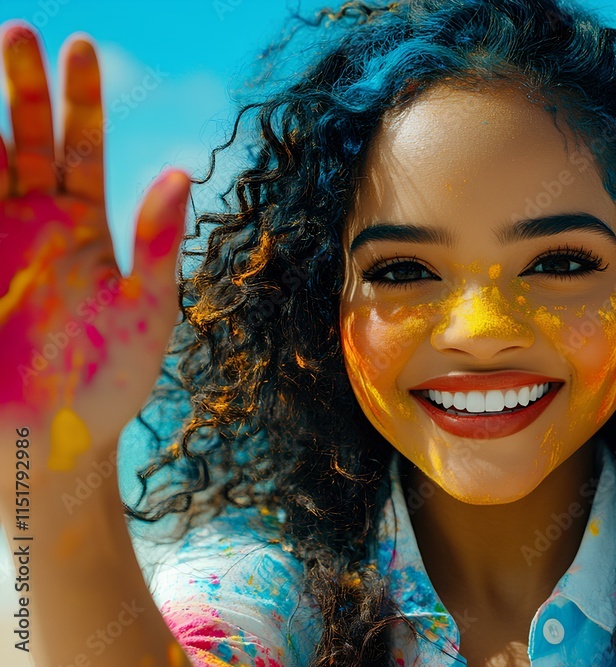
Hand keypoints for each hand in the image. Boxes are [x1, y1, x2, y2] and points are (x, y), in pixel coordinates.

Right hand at [0, 22, 187, 495]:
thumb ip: (157, 243)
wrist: (52, 440)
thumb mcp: (147, 309)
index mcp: (83, 228)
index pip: (82, 148)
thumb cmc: (111, 380)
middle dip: (22, 86)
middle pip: (28, 139)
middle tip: (17, 30)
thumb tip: (182, 173)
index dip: (81, 97)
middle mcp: (34, 224)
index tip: (78, 45)